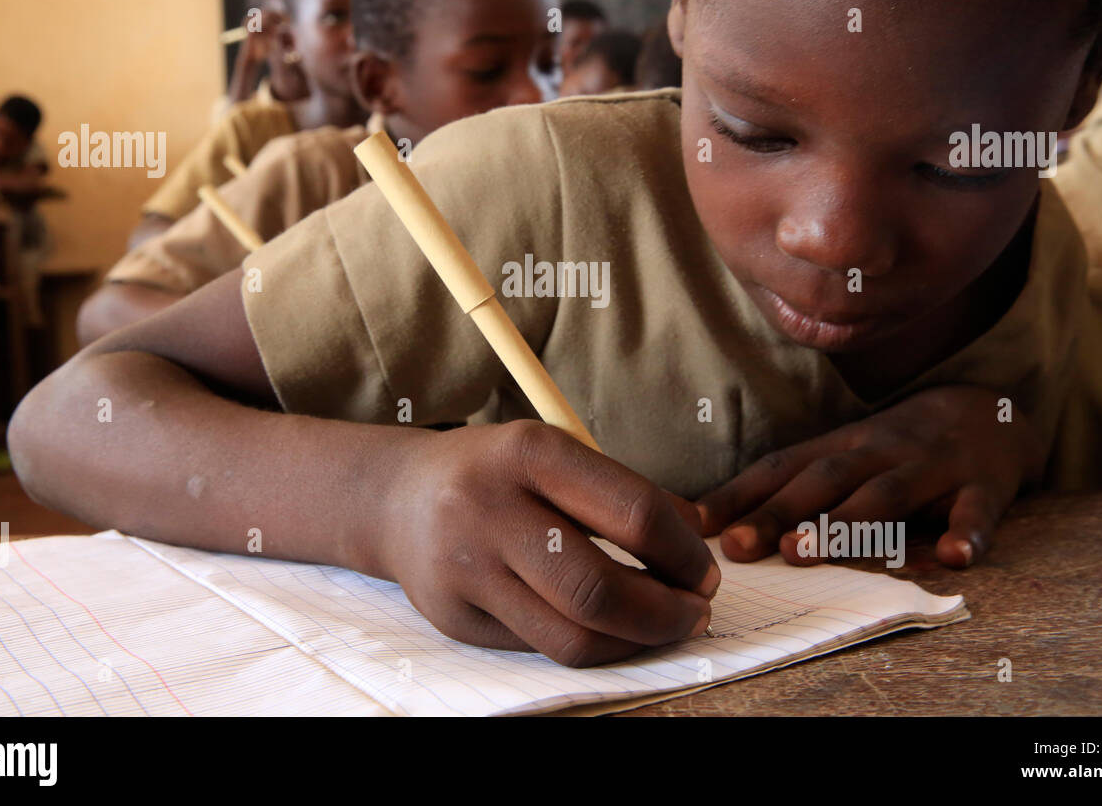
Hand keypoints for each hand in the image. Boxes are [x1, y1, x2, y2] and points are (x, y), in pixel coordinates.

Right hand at [384, 420, 719, 665]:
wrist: (396, 497)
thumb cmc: (497, 473)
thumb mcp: (555, 453)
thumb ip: (622, 492)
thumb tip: (699, 539)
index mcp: (528, 452)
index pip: (633, 513)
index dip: (684, 553)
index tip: (705, 569)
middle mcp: (488, 508)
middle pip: (600, 589)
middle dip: (667, 613)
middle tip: (697, 612)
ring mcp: (465, 569)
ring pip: (572, 637)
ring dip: (637, 642)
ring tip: (665, 628)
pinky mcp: (454, 618)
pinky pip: (541, 648)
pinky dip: (590, 646)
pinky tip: (610, 631)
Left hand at [696, 385, 1043, 568]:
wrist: (993, 411)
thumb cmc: (900, 447)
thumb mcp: (847, 455)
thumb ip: (798, 486)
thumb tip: (723, 529)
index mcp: (842, 446)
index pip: (781, 467)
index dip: (738, 494)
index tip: (695, 525)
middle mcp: (880, 451)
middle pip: (823, 480)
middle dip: (778, 513)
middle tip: (739, 546)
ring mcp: (932, 467)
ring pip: (885, 495)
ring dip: (844, 524)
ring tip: (806, 552)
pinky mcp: (983, 486)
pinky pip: (975, 511)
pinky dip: (967, 534)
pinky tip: (955, 558)